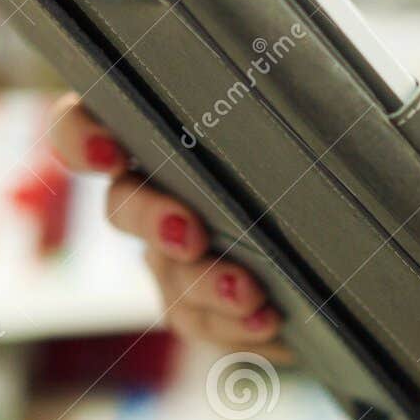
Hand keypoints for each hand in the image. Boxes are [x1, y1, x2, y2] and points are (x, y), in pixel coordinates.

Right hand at [46, 94, 288, 359]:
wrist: (339, 243)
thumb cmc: (311, 163)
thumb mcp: (295, 129)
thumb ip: (274, 115)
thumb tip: (304, 93)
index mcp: (164, 133)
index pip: (87, 124)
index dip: (80, 137)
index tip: (108, 154)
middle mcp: (152, 192)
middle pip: (122, 204)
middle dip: (152, 220)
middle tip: (189, 236)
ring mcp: (168, 254)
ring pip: (166, 272)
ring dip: (205, 284)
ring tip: (251, 295)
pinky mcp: (192, 305)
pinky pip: (197, 320)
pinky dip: (233, 326)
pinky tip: (270, 325)